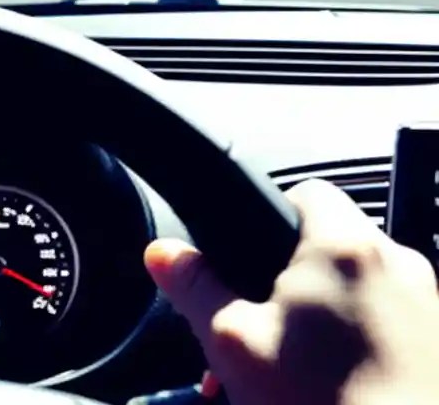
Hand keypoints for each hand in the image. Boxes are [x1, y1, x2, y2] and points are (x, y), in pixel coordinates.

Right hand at [145, 179, 438, 404]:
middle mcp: (399, 265)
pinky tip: (325, 383)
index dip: (266, 220)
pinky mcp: (437, 345)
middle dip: (285, 283)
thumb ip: (194, 287)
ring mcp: (430, 306)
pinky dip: (353, 341)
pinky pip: (387, 322)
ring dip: (318, 316)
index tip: (246, 261)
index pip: (306, 191)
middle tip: (255, 330)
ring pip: (357, 288)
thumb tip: (163, 253)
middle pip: (329, 246)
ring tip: (285, 368)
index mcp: (345, 248)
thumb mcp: (234, 343)